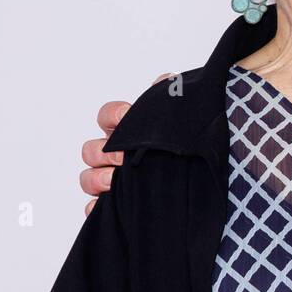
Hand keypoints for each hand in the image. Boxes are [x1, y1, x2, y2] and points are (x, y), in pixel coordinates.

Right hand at [79, 73, 173, 214]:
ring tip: (115, 181)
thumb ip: (172, 97)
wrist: (203, 184)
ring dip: (98, 179)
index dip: (113, 116)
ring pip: (88, 178)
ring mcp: (112, 182)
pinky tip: (108, 206)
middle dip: (104, 151)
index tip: (125, 117)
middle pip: (91, 150)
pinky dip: (96, 209)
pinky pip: (95, 210)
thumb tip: (165, 81)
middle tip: (124, 157)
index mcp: (129, 133)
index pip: (108, 117)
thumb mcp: (183, 122)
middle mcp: (115, 156)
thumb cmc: (187, 151)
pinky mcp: (116, 207)